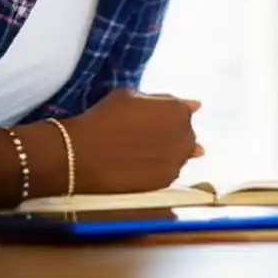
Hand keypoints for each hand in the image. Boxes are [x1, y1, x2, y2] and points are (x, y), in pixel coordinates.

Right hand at [62, 89, 202, 193]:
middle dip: (169, 133)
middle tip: (141, 137)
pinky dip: (158, 168)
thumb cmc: (103, 117)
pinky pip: (169, 171)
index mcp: (178, 110)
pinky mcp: (166, 181)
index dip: (165, 115)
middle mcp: (185, 135)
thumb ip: (165, 100)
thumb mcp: (132, 96)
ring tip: (138, 152)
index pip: (184, 110)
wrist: (81, 154)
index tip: (151, 121)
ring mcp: (178, 160)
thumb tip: (196, 105)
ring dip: (165, 151)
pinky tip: (137, 165)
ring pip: (179, 154)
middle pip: (184, 133)